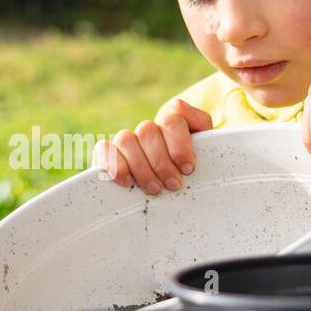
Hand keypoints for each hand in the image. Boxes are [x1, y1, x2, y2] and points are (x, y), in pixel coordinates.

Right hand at [94, 99, 212, 193]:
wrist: (167, 197)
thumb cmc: (190, 176)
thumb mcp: (206, 156)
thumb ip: (205, 135)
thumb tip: (190, 118)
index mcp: (173, 123)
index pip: (174, 113)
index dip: (179, 142)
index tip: (188, 168)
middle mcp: (149, 129)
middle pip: (148, 130)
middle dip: (162, 161)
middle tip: (173, 184)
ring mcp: (127, 141)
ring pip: (126, 138)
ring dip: (141, 167)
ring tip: (154, 189)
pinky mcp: (109, 155)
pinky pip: (104, 148)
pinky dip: (115, 164)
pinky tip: (128, 182)